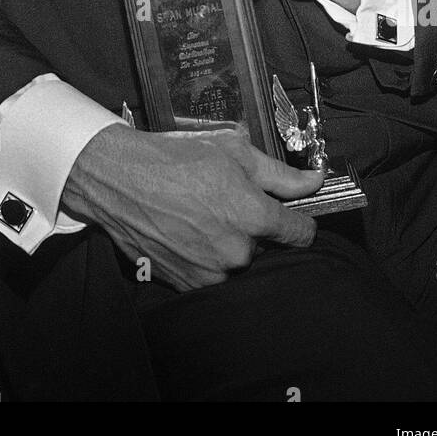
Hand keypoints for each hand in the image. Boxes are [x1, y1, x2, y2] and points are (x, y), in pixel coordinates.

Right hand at [62, 124, 320, 290]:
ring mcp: (211, 272)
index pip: (301, 233)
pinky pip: (211, 275)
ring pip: (237, 262)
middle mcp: (237, 250)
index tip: (288, 215)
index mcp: (254, 216)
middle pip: (264, 246)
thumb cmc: (175, 159)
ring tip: (200, 216)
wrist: (120, 180)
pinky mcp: (187, 283)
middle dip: (252, 227)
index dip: (297, 220)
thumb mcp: (234, 152)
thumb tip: (316, 180)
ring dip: (228, 244)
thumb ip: (281, 173)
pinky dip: (204, 258)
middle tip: (224, 203)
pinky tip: (186, 231)